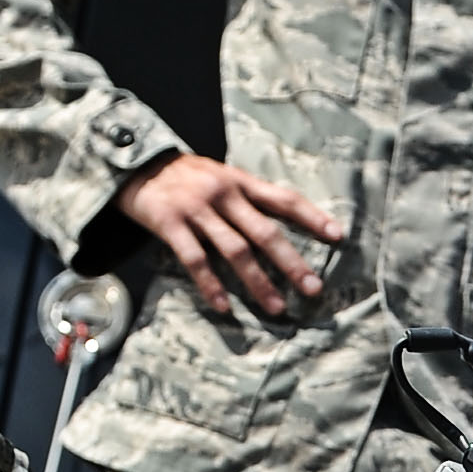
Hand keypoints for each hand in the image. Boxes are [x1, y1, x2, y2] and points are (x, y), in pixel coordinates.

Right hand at [118, 153, 343, 319]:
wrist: (134, 164)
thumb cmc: (186, 177)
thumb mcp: (220, 176)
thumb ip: (248, 196)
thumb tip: (284, 220)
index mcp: (240, 181)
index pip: (283, 199)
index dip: (312, 217)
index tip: (338, 236)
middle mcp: (223, 193)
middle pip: (265, 231)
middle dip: (292, 262)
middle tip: (314, 288)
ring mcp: (196, 208)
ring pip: (235, 250)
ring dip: (258, 281)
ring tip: (277, 307)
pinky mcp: (169, 223)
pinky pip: (195, 259)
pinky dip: (211, 285)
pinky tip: (225, 307)